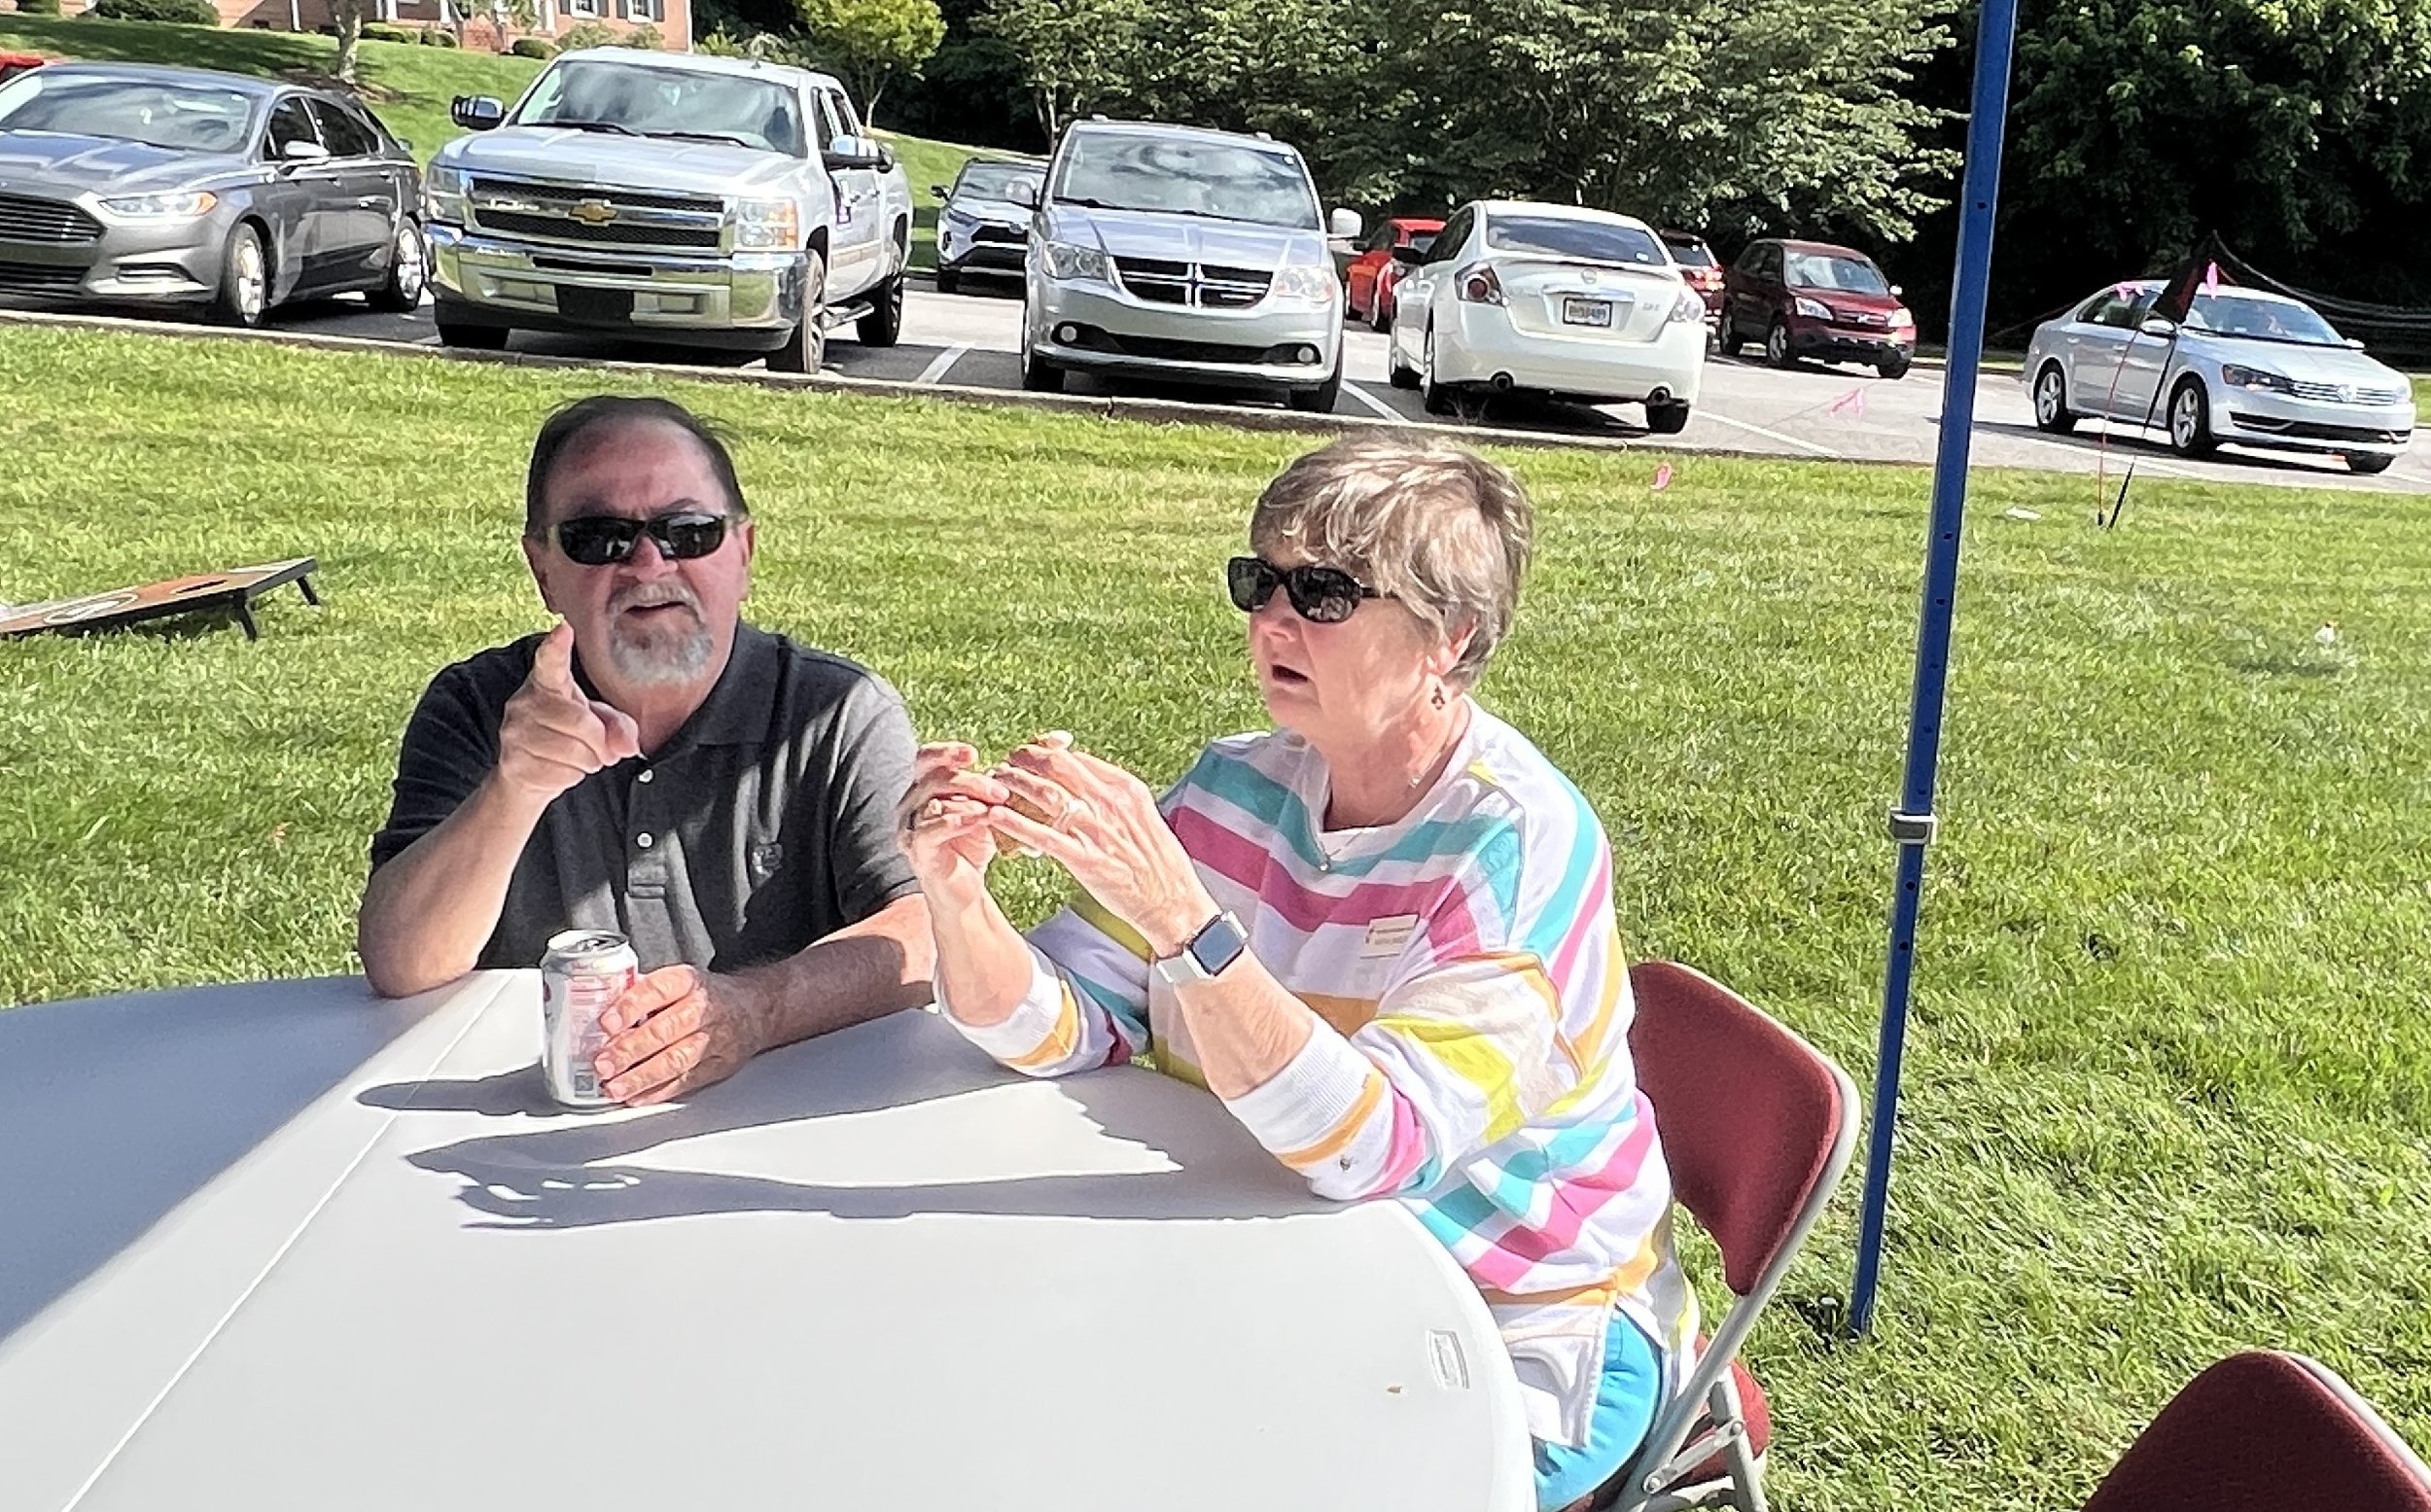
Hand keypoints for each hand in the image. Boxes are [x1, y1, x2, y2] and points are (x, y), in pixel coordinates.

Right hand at [496, 621, 641, 803]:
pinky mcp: (512, 761)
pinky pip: (559, 773)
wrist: (528, 774)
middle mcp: (525, 701)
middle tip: (601, 749)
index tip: (564, 629)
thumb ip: (620, 727)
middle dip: (600, 742)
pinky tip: (562, 769)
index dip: (557, 646)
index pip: (551, 661)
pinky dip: (572, 777)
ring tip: (582, 758)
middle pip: (580, 721)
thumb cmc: (569, 737)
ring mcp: (514, 731)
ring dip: (588, 762)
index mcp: (549, 682)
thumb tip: (627, 747)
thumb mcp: (600, 723)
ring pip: (573, 751)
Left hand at [593, 964, 763, 1105]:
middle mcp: (703, 1008)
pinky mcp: (719, 1065)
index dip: (630, 1007)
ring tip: (615, 1087)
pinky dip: (659, 1091)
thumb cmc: (705, 995)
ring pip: (676, 1060)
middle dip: (629, 1050)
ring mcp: (714, 1039)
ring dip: (641, 1076)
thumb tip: (595, 1011)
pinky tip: (637, 1096)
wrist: (754, 1009)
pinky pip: (687, 1081)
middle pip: (665, 1031)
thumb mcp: (678, 980)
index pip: (657, 991)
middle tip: (603, 1064)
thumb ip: (641, 993)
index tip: (606, 1023)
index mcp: (688, 981)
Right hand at [896, 735, 1071, 893]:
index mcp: (925, 787)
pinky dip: (955, 821)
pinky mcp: (917, 851)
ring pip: (932, 801)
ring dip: (966, 799)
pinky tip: (978, 820)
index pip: (927, 757)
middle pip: (932, 777)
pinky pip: (930, 830)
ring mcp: (910, 827)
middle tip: (1001, 790)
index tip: (974, 754)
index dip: (948, 752)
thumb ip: (1014, 775)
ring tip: (994, 805)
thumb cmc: (976, 842)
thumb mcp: (995, 806)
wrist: (963, 890)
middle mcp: (912, 803)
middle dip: (969, 780)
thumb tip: (1060, 740)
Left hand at [985, 740, 1214, 956]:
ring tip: (991, 785)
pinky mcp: (1087, 860)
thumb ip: (1113, 797)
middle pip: (1057, 766)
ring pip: (1046, 795)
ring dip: (1014, 785)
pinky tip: (995, 817)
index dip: (1044, 752)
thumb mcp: (1142, 817)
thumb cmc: (1158, 864)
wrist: (1174, 903)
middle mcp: (1111, 803)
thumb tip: (1083, 780)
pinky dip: (1017, 824)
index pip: (1075, 757)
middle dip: (1024, 759)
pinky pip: (1044, 837)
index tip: (1025, 756)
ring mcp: (1098, 830)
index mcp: (1125, 788)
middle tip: (1003, 763)